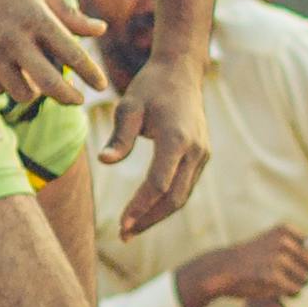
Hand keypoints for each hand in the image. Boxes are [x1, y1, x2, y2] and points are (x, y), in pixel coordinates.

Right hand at [0, 0, 107, 113]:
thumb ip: (70, 14)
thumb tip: (101, 30)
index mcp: (37, 19)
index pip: (73, 55)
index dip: (91, 74)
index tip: (102, 86)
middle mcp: (15, 40)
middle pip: (51, 86)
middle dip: (69, 99)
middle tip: (78, 100)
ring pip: (23, 95)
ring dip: (35, 92)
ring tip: (38, 82)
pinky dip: (6, 85)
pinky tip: (8, 71)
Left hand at [98, 46, 215, 239]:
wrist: (181, 72)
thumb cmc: (150, 87)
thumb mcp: (129, 106)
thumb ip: (119, 136)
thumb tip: (105, 162)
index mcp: (177, 139)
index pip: (158, 184)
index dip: (140, 207)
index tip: (120, 224)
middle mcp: (195, 150)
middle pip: (174, 198)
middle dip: (148, 219)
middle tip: (123, 235)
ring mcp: (202, 154)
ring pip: (182, 196)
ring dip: (158, 215)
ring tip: (132, 228)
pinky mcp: (202, 155)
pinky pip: (186, 186)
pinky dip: (167, 201)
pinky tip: (147, 210)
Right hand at [176, 224, 307, 306]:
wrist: (223, 268)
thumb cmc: (254, 257)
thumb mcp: (278, 243)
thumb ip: (305, 244)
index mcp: (285, 229)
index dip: (300, 259)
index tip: (283, 259)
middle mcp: (284, 241)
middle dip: (302, 272)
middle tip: (280, 272)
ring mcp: (278, 258)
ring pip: (305, 279)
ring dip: (294, 284)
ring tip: (275, 280)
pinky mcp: (273, 276)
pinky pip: (295, 290)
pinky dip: (288, 293)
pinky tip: (274, 288)